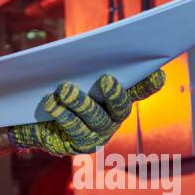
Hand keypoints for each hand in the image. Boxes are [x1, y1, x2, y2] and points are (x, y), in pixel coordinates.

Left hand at [8, 68, 165, 156]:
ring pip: (96, 118)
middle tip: (107, 79)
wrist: (36, 120)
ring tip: (66, 89)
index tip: (158, 74)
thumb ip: (82, 65)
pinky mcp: (81, 144)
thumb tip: (84, 49)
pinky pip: (74, 129)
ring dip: (81, 102)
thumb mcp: (69, 75)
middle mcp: (113, 117)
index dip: (149, 85)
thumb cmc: (57, 90)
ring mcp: (99, 133)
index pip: (138, 90)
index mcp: (116, 98)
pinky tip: (51, 102)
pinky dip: (62, 113)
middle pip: (120, 108)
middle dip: (115, 94)